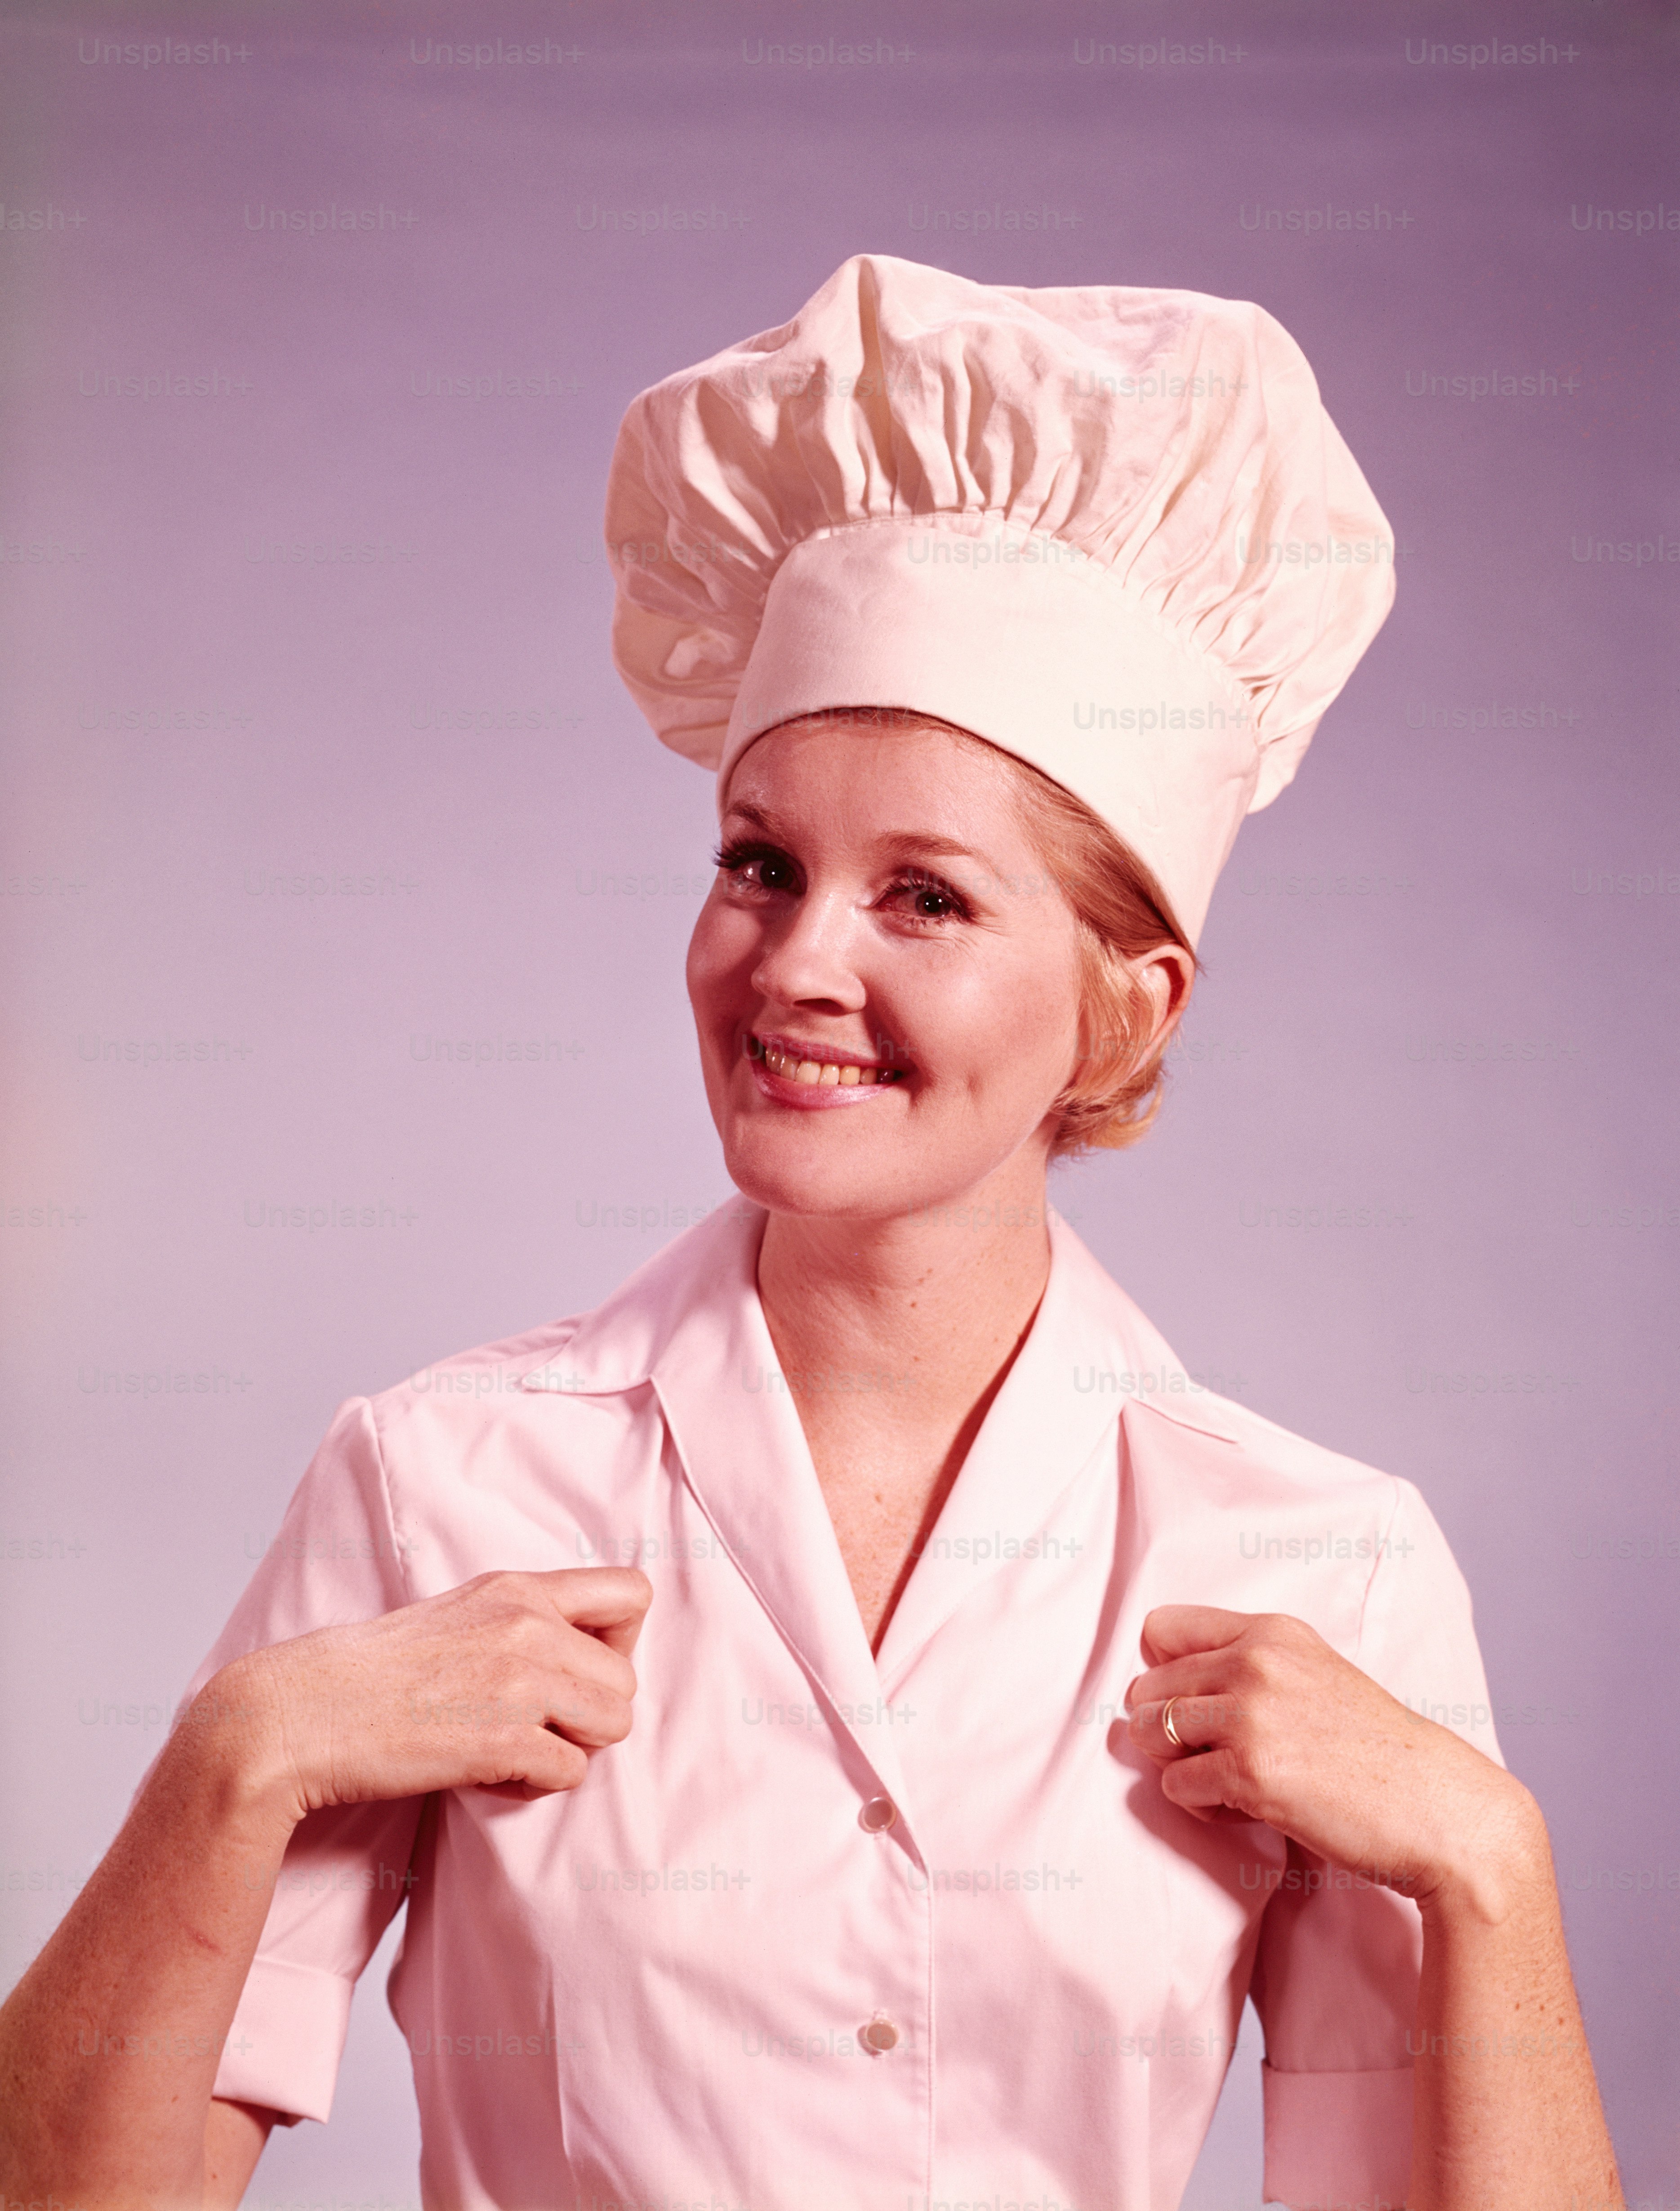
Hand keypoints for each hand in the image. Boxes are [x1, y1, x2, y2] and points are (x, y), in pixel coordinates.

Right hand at [203, 1567, 652, 1824]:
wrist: (298, 1714)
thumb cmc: (373, 1673)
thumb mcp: (458, 1615)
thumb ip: (521, 1621)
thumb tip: (577, 1653)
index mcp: (518, 1588)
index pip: (633, 1592)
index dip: (622, 1642)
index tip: (581, 1671)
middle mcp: (528, 1624)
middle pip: (628, 1679)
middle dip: (594, 1714)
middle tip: (541, 1727)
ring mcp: (518, 1681)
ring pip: (615, 1725)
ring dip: (575, 1749)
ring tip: (519, 1751)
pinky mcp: (501, 1740)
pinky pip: (571, 1773)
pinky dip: (539, 1785)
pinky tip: (493, 1775)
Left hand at [1123, 1605, 1540, 1912]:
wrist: (1439, 1809)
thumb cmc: (1375, 1752)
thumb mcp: (1313, 1678)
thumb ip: (1245, 1669)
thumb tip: (1148, 1691)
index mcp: (1272, 1631)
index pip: (1162, 1627)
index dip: (1164, 1671)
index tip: (1193, 1704)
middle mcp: (1256, 1661)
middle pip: (1147, 1686)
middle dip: (1167, 1729)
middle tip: (1215, 1757)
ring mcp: (1251, 1715)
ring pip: (1150, 1733)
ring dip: (1179, 1766)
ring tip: (1229, 1782)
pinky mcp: (1250, 1773)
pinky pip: (1176, 1786)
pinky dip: (1201, 1805)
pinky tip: (1247, 1809)